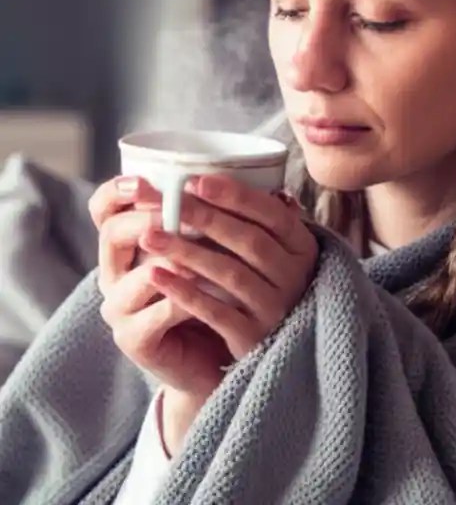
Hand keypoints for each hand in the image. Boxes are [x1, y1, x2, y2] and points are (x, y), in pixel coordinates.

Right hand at [89, 176, 230, 398]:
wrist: (210, 358)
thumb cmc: (215, 295)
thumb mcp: (213, 252)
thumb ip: (220, 221)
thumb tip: (270, 183)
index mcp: (126, 246)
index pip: (103, 209)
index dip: (117, 191)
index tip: (145, 178)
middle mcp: (113, 274)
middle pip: (115, 232)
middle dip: (152, 215)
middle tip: (184, 202)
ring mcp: (120, 308)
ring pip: (144, 272)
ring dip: (180, 254)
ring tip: (208, 242)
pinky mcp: (135, 339)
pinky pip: (163, 311)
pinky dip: (192, 294)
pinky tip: (218, 284)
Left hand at [137, 174, 318, 361]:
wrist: (282, 350)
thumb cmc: (270, 286)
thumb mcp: (280, 253)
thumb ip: (264, 223)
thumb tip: (234, 179)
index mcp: (303, 248)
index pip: (273, 215)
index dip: (236, 196)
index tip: (196, 180)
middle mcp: (295, 277)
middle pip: (249, 242)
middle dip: (205, 218)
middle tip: (165, 202)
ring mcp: (276, 308)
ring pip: (229, 274)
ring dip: (188, 252)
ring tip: (150, 236)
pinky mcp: (253, 336)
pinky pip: (216, 312)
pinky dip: (184, 292)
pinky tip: (155, 275)